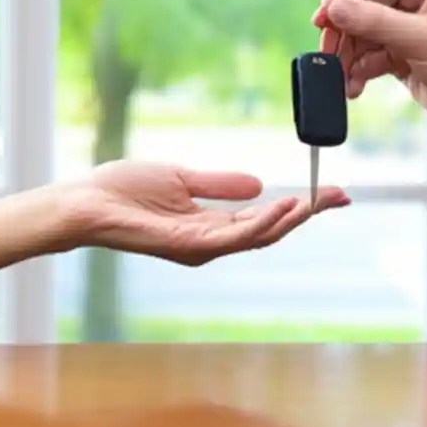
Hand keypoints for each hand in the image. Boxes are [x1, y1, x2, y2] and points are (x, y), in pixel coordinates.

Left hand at [65, 160, 349, 266]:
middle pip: (269, 231)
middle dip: (307, 213)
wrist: (84, 203)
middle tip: (342, 196)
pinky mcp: (186, 245)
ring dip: (291, 218)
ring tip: (319, 200)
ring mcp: (199, 247)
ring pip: (257, 237)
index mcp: (208, 227)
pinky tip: (281, 205)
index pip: (263, 218)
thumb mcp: (180, 179)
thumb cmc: (122, 191)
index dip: (298, 206)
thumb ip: (218, 184)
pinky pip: (232, 237)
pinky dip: (261, 222)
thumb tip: (258, 183)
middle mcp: (209, 243)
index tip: (330, 192)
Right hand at [312, 0, 426, 145]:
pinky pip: (371, 56)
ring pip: (363, 32)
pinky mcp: (406, 55)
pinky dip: (359, 71)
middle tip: (327, 52)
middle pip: (362, 3)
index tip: (324, 15)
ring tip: (341, 78)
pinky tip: (354, 88)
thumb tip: (334, 7)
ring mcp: (411, 27)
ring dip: (349, 55)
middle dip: (344, 29)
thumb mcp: (422, 40)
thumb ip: (374, 22)